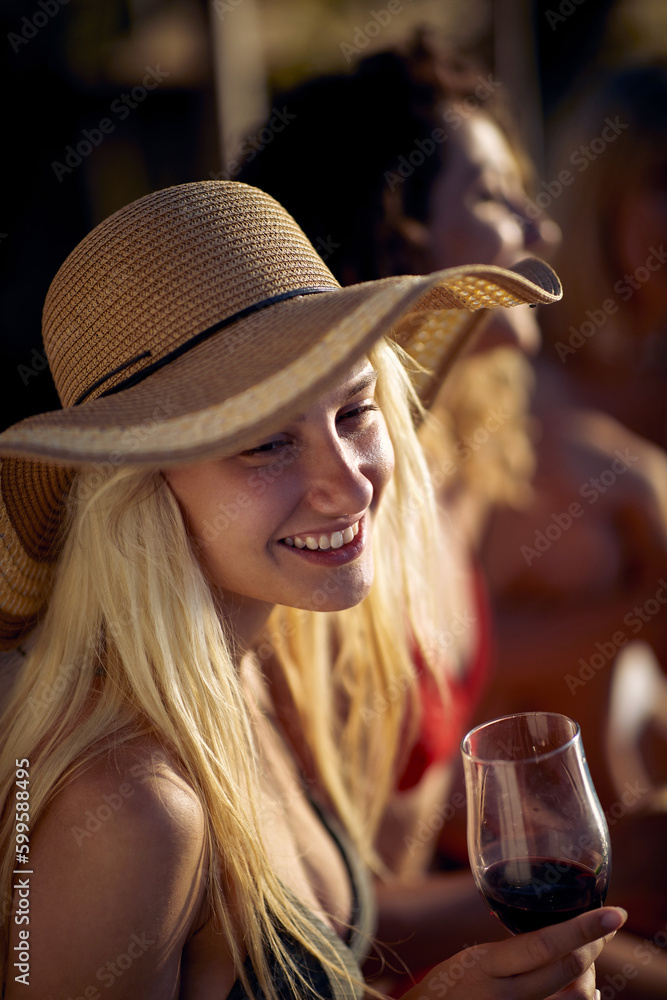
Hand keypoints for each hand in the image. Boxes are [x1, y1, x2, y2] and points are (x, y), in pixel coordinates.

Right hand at [399, 906, 626, 999]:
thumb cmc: (451, 988)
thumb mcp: (475, 959)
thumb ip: (513, 952)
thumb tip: (557, 938)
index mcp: (489, 966)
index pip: (545, 945)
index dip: (584, 929)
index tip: (615, 915)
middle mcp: (507, 996)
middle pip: (569, 971)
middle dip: (594, 946)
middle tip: (603, 928)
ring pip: (578, 998)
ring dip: (589, 975)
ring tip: (585, 959)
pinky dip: (584, 999)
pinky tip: (584, 990)